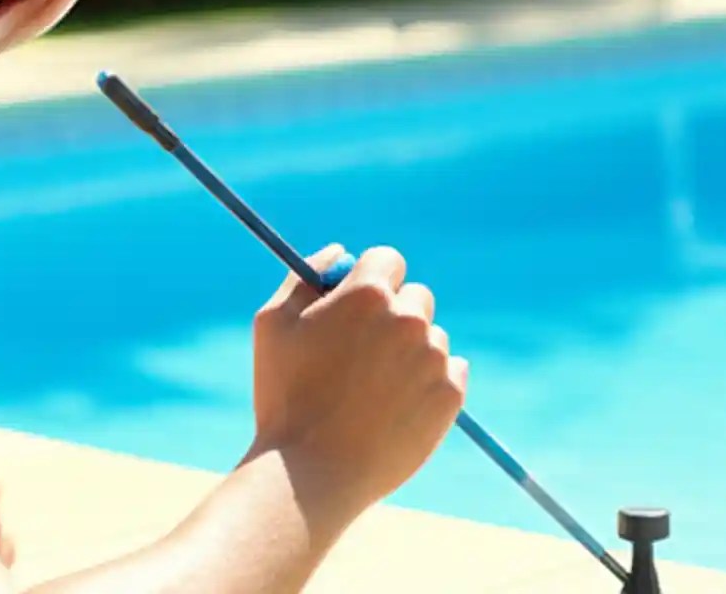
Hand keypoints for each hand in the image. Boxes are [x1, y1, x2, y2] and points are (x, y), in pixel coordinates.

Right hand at [249, 245, 468, 509]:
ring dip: (410, 352)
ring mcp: (434, 358)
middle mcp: (409, 319)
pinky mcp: (451, 395)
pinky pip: (452, 371)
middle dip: (394, 315)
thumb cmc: (285, 396)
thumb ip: (304, 276)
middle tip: (365, 353)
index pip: (388, 261)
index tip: (358, 304)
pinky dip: (430, 382)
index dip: (370, 281)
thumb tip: (339, 253)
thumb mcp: (273, 324)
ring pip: (432, 338)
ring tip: (373, 391)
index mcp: (368, 294)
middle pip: (416, 297)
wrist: (312, 473)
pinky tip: (397, 405)